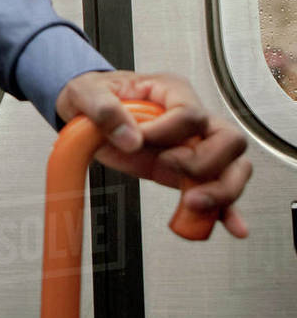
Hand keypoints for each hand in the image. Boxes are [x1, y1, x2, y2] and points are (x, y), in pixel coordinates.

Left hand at [55, 70, 250, 237]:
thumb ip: (105, 110)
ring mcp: (193, 145)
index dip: (167, 132)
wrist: (84, 112)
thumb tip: (130, 137)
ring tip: (193, 204)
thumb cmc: (93, 95)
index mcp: (170, 91)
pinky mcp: (187, 171)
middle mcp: (190, 119)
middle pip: (228, 140)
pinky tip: (231, 226)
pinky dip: (226, 210)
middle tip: (169, 168)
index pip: (190, 114)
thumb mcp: (86, 92)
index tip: (138, 141)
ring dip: (220, 190)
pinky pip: (216, 190)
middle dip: (206, 162)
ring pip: (233, 167)